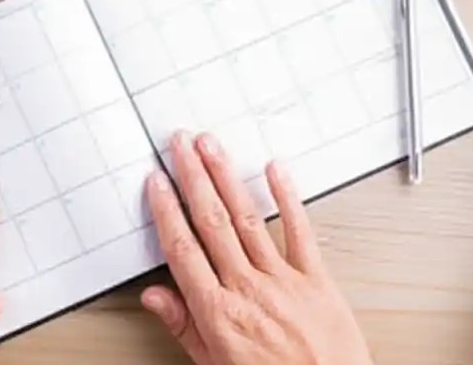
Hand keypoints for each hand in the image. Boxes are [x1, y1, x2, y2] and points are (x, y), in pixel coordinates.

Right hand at [143, 132, 372, 364]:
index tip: (157, 183)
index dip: (167, 211)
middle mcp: (248, 289)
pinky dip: (288, 198)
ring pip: (247, 218)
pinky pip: (300, 232)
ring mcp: (283, 280)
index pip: (183, 249)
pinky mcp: (317, 280)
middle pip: (211, 221)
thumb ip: (185, 327)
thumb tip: (155, 297)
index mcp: (218, 312)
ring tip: (212, 147)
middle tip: (180, 145)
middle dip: (193, 176)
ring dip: (226, 177)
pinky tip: (274, 170)